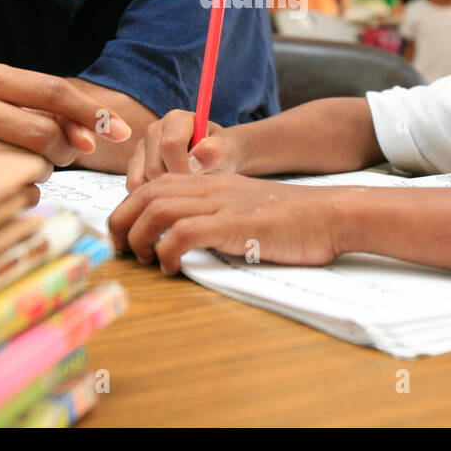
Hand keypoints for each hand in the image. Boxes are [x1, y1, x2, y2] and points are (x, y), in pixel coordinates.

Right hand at [0, 62, 131, 179]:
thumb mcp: (23, 105)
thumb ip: (63, 115)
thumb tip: (91, 142)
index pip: (53, 91)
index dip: (93, 113)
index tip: (123, 132)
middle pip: (45, 133)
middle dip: (64, 148)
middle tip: (57, 151)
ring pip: (33, 166)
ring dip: (44, 169)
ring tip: (21, 159)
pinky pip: (18, 192)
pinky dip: (27, 191)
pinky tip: (8, 179)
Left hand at [107, 173, 341, 274]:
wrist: (330, 214)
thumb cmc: (295, 220)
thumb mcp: (248, 208)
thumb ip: (219, 215)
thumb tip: (190, 238)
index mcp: (213, 183)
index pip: (156, 183)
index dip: (130, 206)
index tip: (123, 232)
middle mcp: (212, 188)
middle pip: (147, 193)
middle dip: (121, 221)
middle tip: (119, 249)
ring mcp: (221, 204)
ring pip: (158, 209)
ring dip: (139, 237)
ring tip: (143, 260)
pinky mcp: (233, 225)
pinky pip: (183, 232)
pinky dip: (167, 251)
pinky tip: (172, 267)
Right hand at [125, 109, 246, 191]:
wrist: (215, 159)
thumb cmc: (221, 153)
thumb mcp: (227, 152)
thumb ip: (216, 152)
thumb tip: (195, 161)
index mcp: (177, 119)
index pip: (170, 145)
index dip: (182, 169)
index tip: (196, 183)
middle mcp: (155, 130)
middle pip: (153, 167)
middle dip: (174, 184)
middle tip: (192, 190)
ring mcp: (142, 148)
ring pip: (140, 180)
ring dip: (162, 192)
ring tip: (183, 190)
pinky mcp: (134, 165)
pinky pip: (134, 187)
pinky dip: (150, 196)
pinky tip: (171, 194)